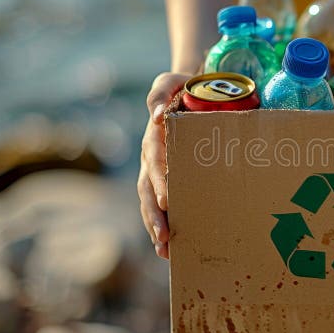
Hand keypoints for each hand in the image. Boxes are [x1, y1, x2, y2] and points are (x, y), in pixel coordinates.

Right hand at [138, 72, 192, 258]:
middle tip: (164, 237)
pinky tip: (170, 248)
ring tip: (165, 250)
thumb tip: (156, 117)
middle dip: (155, 215)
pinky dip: (162, 225)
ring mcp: (155, 171)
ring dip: (156, 226)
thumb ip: (160, 93)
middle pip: (148, 190)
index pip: (154, 162)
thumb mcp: (167, 82)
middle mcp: (151, 158)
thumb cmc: (179, 87)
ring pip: (150, 203)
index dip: (159, 180)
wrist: (185, 90)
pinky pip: (160, 205)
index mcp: (154, 138)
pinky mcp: (165, 179)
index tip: (165, 200)